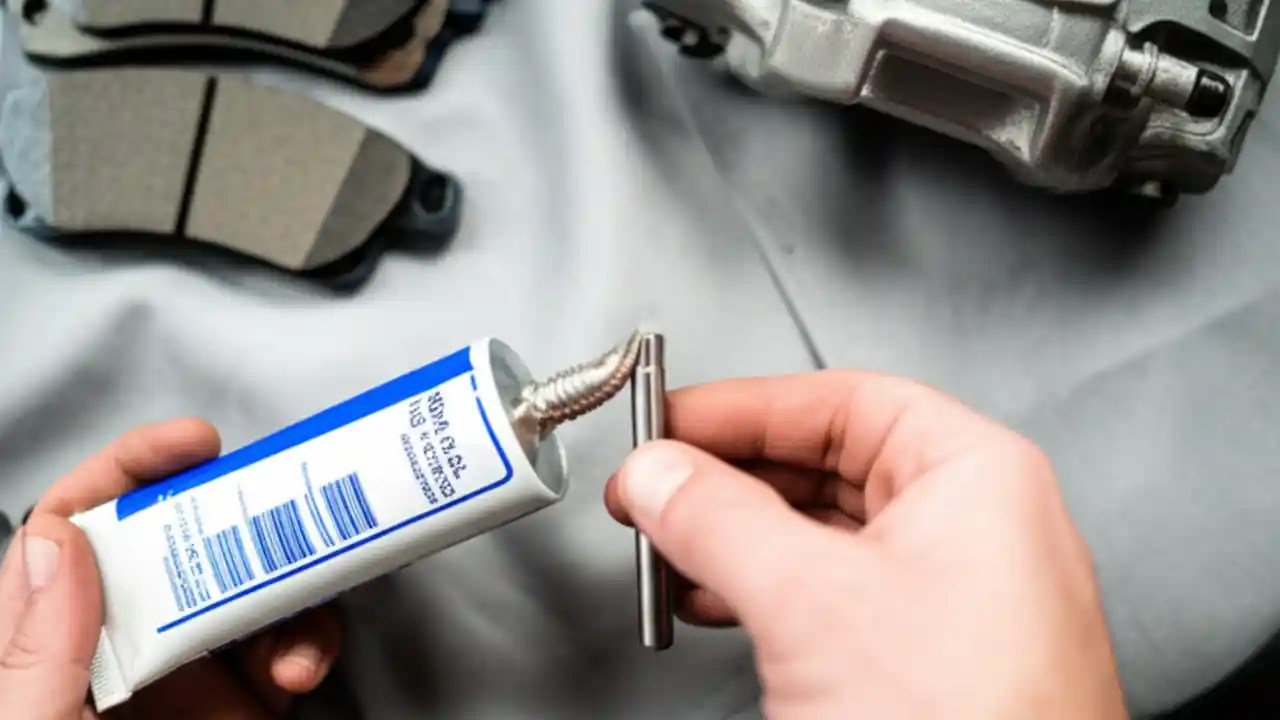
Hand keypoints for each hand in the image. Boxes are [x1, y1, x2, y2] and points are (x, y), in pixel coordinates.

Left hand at [0, 420, 342, 719]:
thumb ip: (38, 647)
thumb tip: (61, 542)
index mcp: (53, 643)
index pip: (76, 526)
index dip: (129, 469)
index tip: (190, 443)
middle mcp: (123, 648)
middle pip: (178, 543)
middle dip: (236, 509)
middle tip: (277, 490)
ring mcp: (192, 675)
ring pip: (252, 587)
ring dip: (290, 579)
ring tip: (301, 590)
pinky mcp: (252, 705)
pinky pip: (294, 647)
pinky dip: (311, 645)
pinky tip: (299, 666)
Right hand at [606, 371, 1126, 718]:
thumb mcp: (811, 602)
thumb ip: (718, 519)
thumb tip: (659, 474)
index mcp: (978, 475)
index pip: (843, 399)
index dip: (744, 407)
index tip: (670, 421)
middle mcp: (976, 527)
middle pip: (827, 462)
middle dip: (728, 477)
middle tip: (657, 484)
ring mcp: (955, 595)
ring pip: (822, 533)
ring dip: (735, 536)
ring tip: (669, 545)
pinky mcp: (929, 656)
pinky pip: (832, 594)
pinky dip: (764, 589)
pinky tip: (713, 601)